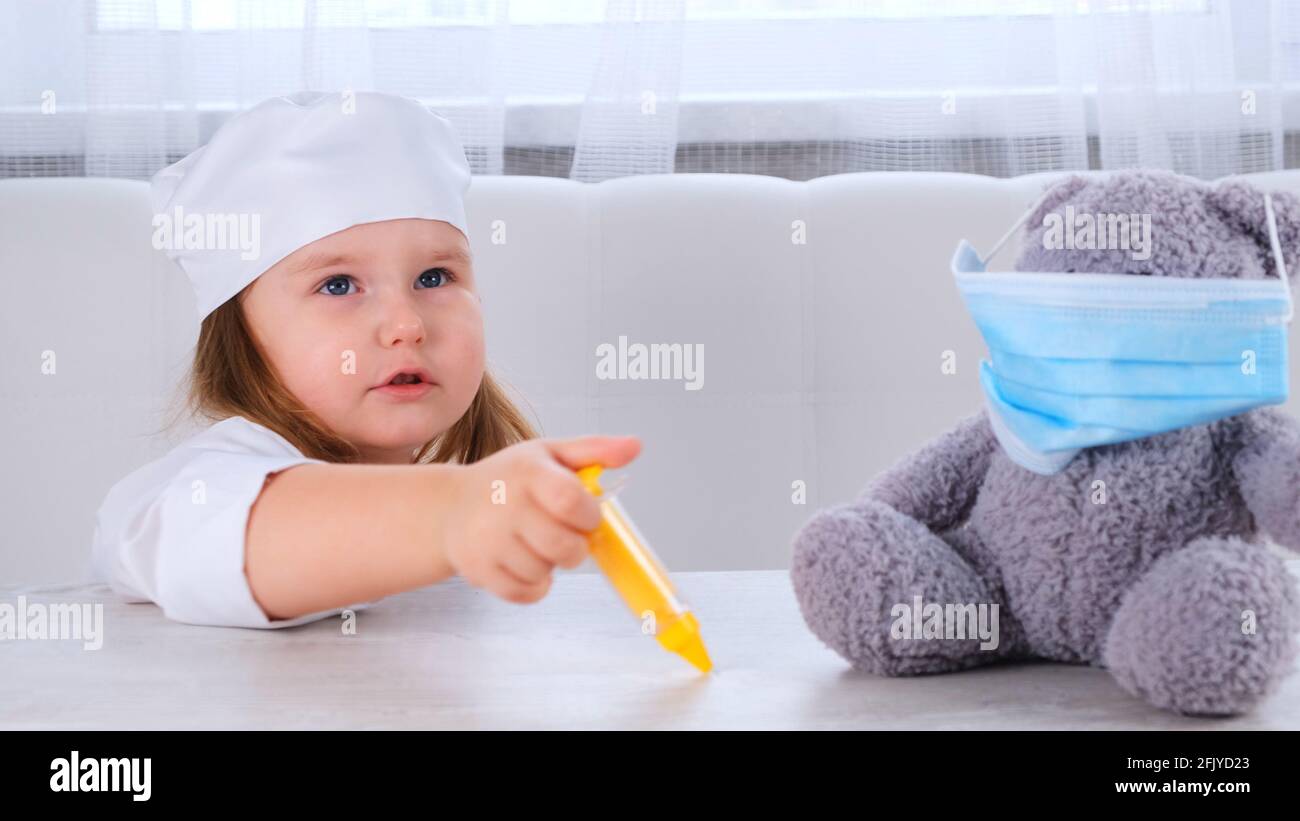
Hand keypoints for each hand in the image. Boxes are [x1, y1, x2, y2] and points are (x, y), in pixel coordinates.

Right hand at [440, 435, 641, 602]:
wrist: (451, 507)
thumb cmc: (510, 479)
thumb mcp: (550, 454)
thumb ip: (594, 450)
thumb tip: (635, 446)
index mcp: (527, 472)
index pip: (571, 500)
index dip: (589, 516)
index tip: (586, 516)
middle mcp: (503, 505)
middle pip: (564, 547)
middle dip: (575, 548)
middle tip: (564, 535)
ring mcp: (487, 540)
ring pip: (545, 573)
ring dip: (551, 565)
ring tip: (536, 545)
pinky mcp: (477, 570)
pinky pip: (525, 593)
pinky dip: (534, 586)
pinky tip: (525, 564)